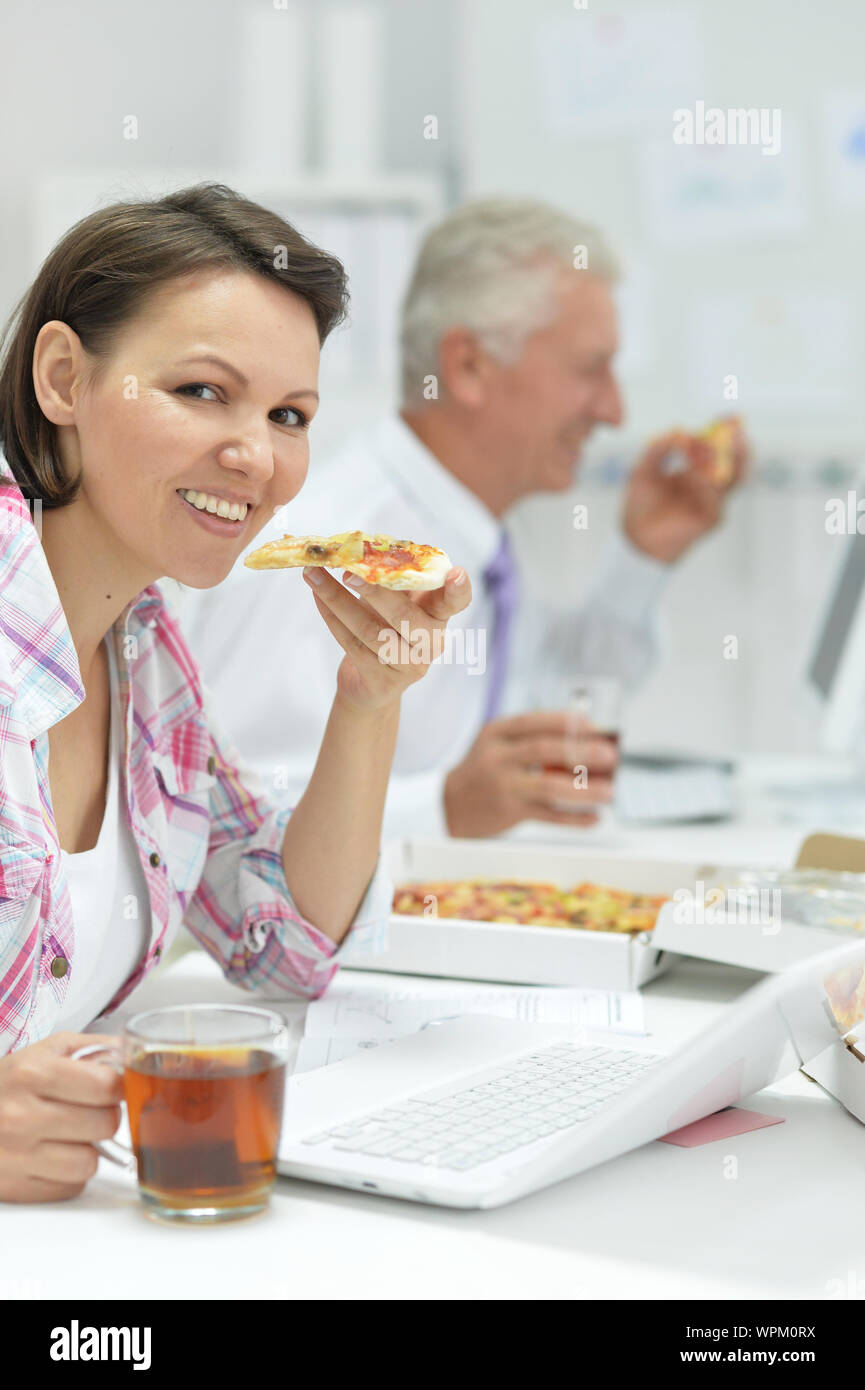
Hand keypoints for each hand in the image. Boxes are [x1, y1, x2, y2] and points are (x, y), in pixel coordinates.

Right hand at [0, 1033, 122, 1203]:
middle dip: (105, 1116)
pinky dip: (69, 1173)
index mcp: (32, 1074)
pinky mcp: (15, 1187)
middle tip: (88, 1110)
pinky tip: (52, 1155)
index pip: (106, 1086)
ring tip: (68, 1134)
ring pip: (90, 1163)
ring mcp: (16, 1156)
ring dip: (88, 1149)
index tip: (113, 1088)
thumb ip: (94, 1048)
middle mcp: (21, 1116)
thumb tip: (135, 1056)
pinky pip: (70, 1187)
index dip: (118, 1087)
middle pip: (105, 1125)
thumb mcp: (46, 1051)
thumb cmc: (10, 1082)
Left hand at [303, 565, 472, 710]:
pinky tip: (317, 596)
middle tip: (348, 570)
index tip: (456, 572)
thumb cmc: (389, 631)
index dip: (458, 589)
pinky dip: (331, 617)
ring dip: (337, 600)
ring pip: (370, 631)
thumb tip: (359, 546)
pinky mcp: (381, 681)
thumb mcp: (400, 605)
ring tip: (314, 575)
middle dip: (375, 591)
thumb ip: (394, 580)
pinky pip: (351, 644)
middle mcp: (430, 644)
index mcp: (438, 618)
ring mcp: (407, 666)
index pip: (456, 602)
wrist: (374, 686)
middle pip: (404, 616)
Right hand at [444, 711, 618, 836]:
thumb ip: (532, 740)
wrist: (449, 806)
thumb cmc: (485, 771)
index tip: (594, 726)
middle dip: (582, 751)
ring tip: (610, 791)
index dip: (567, 722)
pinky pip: (548, 816)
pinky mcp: (509, 812)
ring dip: (584, 789)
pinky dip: (574, 818)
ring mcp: (502, 786)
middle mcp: (497, 757)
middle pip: (544, 750)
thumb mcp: (498, 746)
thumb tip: (587, 744)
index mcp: (496, 733)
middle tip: (610, 755)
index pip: (534, 721)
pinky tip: (594, 817)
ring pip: (549, 787)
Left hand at [623, 420, 748, 563]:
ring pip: (732, 479)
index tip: (730, 417)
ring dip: (726, 461)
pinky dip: (705, 485)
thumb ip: (657, 450)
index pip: (718, 447)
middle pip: (736, 461)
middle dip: (738, 443)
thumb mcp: (643, 470)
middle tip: (735, 427)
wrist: (635, 537)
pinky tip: (692, 475)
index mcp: (697, 469)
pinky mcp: (711, 519)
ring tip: (711, 446)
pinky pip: (715, 500)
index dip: (726, 432)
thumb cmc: (641, 504)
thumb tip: (677, 431)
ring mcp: (713, 501)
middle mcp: (710, 484)